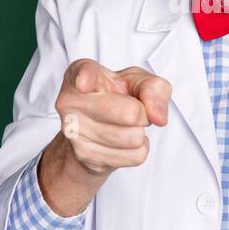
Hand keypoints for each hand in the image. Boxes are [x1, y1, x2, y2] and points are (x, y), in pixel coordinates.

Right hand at [37, 59, 171, 215]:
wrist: (93, 130)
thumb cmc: (116, 96)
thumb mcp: (137, 81)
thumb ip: (154, 89)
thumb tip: (158, 118)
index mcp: (78, 74)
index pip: (84, 73)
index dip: (86, 77)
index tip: (84, 83)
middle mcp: (69, 101)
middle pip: (130, 113)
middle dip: (143, 114)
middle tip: (133, 110)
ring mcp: (73, 130)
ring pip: (134, 138)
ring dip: (140, 132)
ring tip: (125, 125)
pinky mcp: (85, 155)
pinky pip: (134, 156)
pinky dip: (138, 149)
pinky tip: (122, 142)